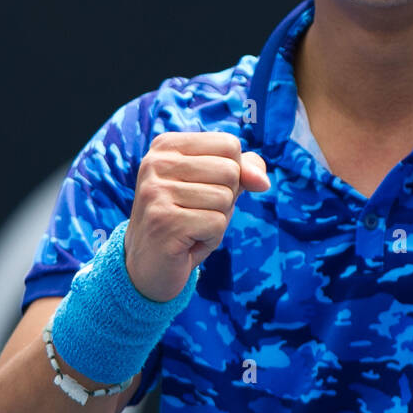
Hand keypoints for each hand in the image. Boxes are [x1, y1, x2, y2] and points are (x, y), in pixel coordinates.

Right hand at [123, 131, 268, 301]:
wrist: (150, 267)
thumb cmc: (188, 220)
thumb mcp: (217, 187)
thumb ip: (244, 170)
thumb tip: (262, 181)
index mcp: (166, 145)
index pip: (229, 144)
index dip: (232, 173)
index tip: (202, 190)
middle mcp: (156, 162)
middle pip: (230, 170)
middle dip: (226, 198)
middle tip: (196, 213)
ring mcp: (156, 191)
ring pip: (225, 197)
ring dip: (218, 220)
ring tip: (191, 227)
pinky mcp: (163, 221)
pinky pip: (217, 223)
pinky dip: (211, 238)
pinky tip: (187, 242)